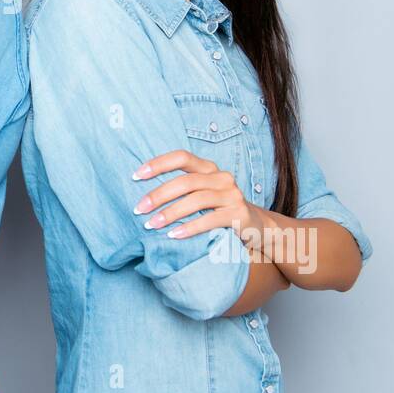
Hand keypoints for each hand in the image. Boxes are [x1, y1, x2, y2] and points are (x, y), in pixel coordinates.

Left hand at [131, 149, 263, 245]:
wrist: (257, 227)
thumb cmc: (219, 209)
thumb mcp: (203, 193)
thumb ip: (182, 189)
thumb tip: (143, 195)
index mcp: (209, 168)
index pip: (182, 157)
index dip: (158, 164)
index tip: (136, 176)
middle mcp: (222, 177)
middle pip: (185, 181)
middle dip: (158, 195)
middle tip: (139, 209)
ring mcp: (232, 195)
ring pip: (196, 200)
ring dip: (170, 213)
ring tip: (152, 224)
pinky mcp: (239, 215)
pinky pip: (210, 220)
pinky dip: (190, 228)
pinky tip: (174, 235)